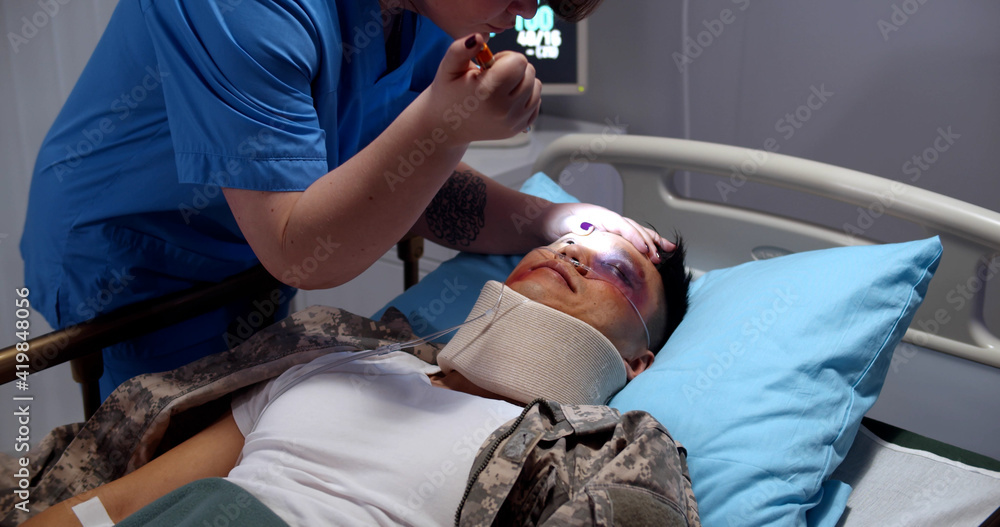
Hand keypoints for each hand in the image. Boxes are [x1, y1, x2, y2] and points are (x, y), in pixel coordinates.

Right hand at [417, 34, 541, 144]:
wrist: (447, 126)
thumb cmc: (448, 93)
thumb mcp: (448, 67)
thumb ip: (461, 49)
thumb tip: (479, 38)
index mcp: (487, 92)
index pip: (519, 62)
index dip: (506, 58)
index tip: (491, 66)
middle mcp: (504, 110)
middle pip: (529, 73)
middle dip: (514, 69)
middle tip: (494, 77)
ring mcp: (513, 122)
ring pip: (536, 87)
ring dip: (522, 83)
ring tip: (500, 88)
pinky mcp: (519, 128)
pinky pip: (537, 103)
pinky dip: (526, 97)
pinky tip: (507, 99)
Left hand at [538, 203, 675, 263]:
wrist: (550, 220)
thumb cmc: (556, 222)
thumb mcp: (563, 223)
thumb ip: (577, 225)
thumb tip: (589, 228)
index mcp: (600, 216)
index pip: (621, 225)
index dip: (634, 237)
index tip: (644, 249)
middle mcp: (610, 220)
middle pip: (634, 229)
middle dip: (647, 243)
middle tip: (656, 259)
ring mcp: (613, 226)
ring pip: (638, 232)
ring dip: (653, 242)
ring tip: (668, 251)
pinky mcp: (613, 235)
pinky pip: (633, 238)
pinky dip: (647, 243)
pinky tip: (660, 250)